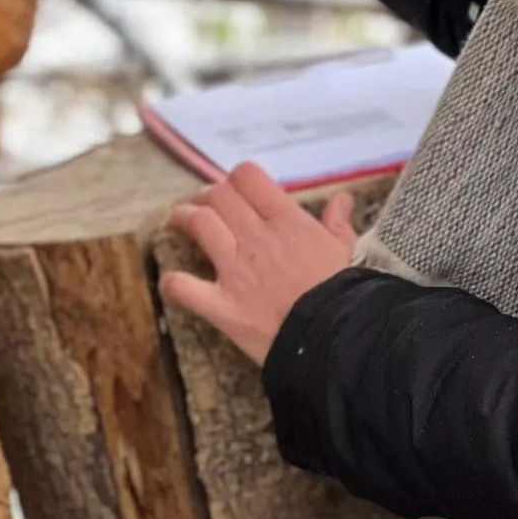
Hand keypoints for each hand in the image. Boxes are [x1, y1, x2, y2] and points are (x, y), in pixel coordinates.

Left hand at [158, 162, 356, 364]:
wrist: (337, 341)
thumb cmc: (344, 295)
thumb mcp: (345, 253)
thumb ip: (338, 224)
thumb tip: (342, 199)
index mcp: (287, 222)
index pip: (248, 177)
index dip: (236, 179)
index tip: (234, 191)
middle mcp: (257, 238)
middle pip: (219, 195)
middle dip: (206, 195)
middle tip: (202, 206)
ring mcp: (236, 271)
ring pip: (199, 224)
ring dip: (183, 218)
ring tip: (179, 222)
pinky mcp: (223, 306)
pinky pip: (185, 287)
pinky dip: (173, 283)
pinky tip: (172, 282)